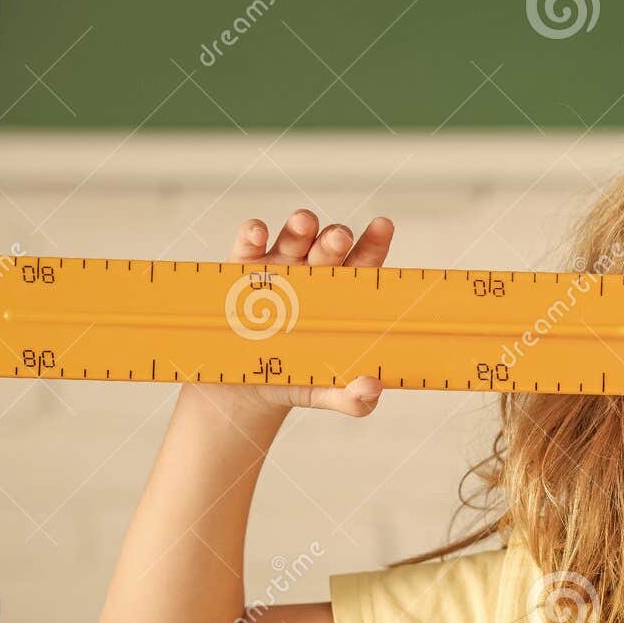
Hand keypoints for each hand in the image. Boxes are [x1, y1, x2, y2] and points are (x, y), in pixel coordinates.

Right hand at [195, 209, 395, 418]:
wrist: (245, 391)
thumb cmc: (298, 383)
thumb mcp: (328, 394)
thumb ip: (355, 399)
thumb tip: (371, 388)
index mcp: (343, 296)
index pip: (364, 264)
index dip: (374, 243)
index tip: (383, 225)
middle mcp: (313, 275)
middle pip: (329, 248)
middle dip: (334, 239)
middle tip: (339, 238)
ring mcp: (277, 270)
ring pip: (292, 240)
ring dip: (299, 228)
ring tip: (304, 223)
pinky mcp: (240, 274)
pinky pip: (246, 249)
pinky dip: (250, 236)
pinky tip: (257, 234)